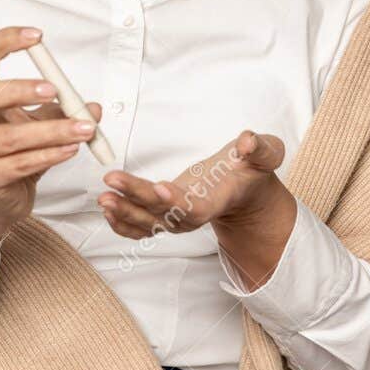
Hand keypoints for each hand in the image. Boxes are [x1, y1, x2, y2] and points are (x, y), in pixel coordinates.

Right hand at [0, 25, 103, 229]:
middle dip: (19, 90)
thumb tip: (94, 108)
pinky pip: (20, 164)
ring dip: (52, 131)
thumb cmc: (14, 152)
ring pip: (10, 137)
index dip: (5, 41)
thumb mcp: (39, 123)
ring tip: (83, 129)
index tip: (37, 37)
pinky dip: (50, 156)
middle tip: (54, 89)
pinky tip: (70, 150)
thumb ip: (62, 111)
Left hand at [96, 129, 285, 239]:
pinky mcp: (166, 216)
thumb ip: (259, 148)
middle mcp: (195, 215)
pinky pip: (142, 227)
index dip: (178, 201)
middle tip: (111, 186)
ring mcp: (178, 219)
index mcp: (218, 200)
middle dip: (137, 202)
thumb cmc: (251, 170)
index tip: (160, 187)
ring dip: (124, 213)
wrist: (245, 190)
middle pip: (164, 215)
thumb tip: (247, 142)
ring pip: (148, 223)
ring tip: (103, 198)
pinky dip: (123, 223)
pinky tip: (106, 210)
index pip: (196, 208)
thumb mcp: (266, 153)